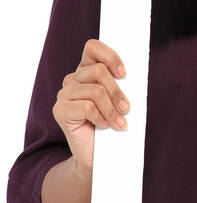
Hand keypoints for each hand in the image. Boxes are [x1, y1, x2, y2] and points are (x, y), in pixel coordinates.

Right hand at [52, 39, 129, 172]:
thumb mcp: (117, 99)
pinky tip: (105, 126)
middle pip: (98, 71)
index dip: (110, 56)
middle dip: (117, 91)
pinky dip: (101, 117)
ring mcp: (64, 94)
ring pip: (95, 91)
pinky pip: (86, 107)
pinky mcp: (60, 110)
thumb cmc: (110, 124)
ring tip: (120, 122)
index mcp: (86, 71)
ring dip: (112, 109)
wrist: (96, 155)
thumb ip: (120, 83)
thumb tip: (130, 74)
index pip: (92, 47)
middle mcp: (72, 80)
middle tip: (126, 108)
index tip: (124, 74)